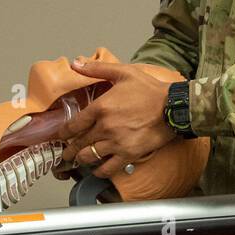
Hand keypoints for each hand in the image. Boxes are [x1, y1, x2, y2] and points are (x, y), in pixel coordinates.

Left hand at [57, 59, 176, 178]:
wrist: (173, 107)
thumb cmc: (150, 90)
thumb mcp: (123, 73)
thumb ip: (97, 69)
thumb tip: (75, 63)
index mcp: (101, 108)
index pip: (73, 125)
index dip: (63, 133)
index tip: (60, 136)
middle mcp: (105, 127)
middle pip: (79, 143)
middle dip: (68, 150)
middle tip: (64, 154)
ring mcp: (116, 143)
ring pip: (89, 157)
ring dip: (81, 160)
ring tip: (78, 161)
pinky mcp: (128, 154)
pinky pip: (107, 168)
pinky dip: (99, 171)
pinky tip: (97, 169)